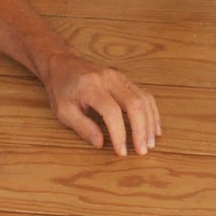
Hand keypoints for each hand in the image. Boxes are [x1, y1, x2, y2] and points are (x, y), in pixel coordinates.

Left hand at [43, 53, 161, 155]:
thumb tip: (101, 143)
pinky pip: (144, 95)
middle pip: (134, 104)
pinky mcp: (125, 80)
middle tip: (142, 150)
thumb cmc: (61, 89)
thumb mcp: (63, 111)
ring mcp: (119, 77)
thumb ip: (82, 127)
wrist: (63, 64)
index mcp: (91, 87)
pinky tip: (154, 127)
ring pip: (143, 99)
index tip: (121, 151)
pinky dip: (151, 112)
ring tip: (150, 142)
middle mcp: (109, 79)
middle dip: (141, 129)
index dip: (119, 134)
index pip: (111, 112)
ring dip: (149, 122)